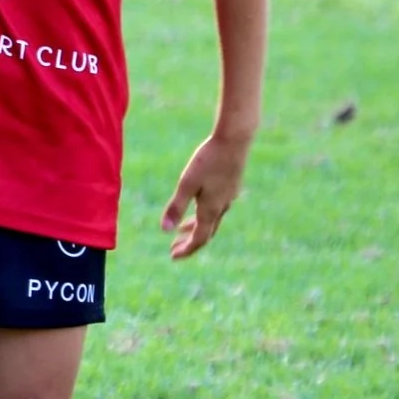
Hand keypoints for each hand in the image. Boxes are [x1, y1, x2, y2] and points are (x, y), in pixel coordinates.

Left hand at [160, 132, 251, 258]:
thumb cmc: (207, 161)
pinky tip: (198, 206)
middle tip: (174, 249)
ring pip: (211, 220)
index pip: (199, 239)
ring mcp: (228, 198)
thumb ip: (176, 206)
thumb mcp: (187, 183)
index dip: (186, 250)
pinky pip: (216, 209)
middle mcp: (222, 208)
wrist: (234, 142)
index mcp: (211, 210)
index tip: (173, 257)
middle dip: (189, 242)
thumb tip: (164, 230)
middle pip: (206, 233)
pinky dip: (203, 215)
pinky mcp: (230, 187)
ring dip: (195, 228)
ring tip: (181, 231)